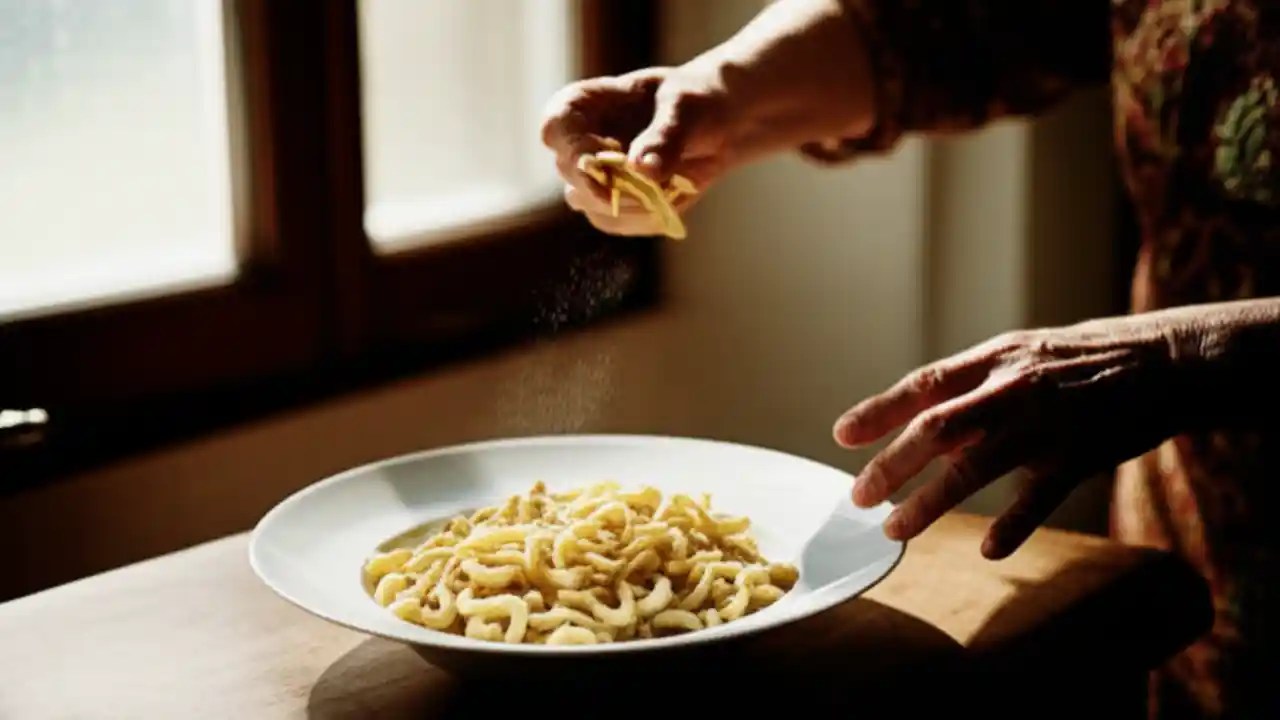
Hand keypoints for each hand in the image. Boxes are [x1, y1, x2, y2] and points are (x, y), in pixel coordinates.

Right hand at [539, 64, 736, 236]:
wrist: (716, 128)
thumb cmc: (695, 103)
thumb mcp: (686, 109)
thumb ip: (665, 136)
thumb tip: (642, 169)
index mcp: (585, 103)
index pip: (556, 126)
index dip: (572, 147)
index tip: (602, 160)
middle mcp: (578, 140)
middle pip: (569, 170)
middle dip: (612, 181)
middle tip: (657, 182)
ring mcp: (589, 176)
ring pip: (588, 203)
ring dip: (632, 203)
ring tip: (673, 187)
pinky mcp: (608, 205)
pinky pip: (614, 222)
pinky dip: (646, 218)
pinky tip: (672, 199)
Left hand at [832, 318, 1193, 558]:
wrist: (1163, 361)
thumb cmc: (1078, 361)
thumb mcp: (1019, 356)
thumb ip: (971, 389)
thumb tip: (918, 425)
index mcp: (992, 360)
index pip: (923, 385)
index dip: (879, 410)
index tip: (842, 435)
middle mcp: (1012, 389)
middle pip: (937, 428)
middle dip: (892, 463)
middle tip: (858, 495)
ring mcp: (1045, 424)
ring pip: (974, 467)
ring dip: (929, 501)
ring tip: (895, 528)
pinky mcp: (1080, 457)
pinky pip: (1038, 498)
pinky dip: (1011, 526)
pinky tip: (987, 550)